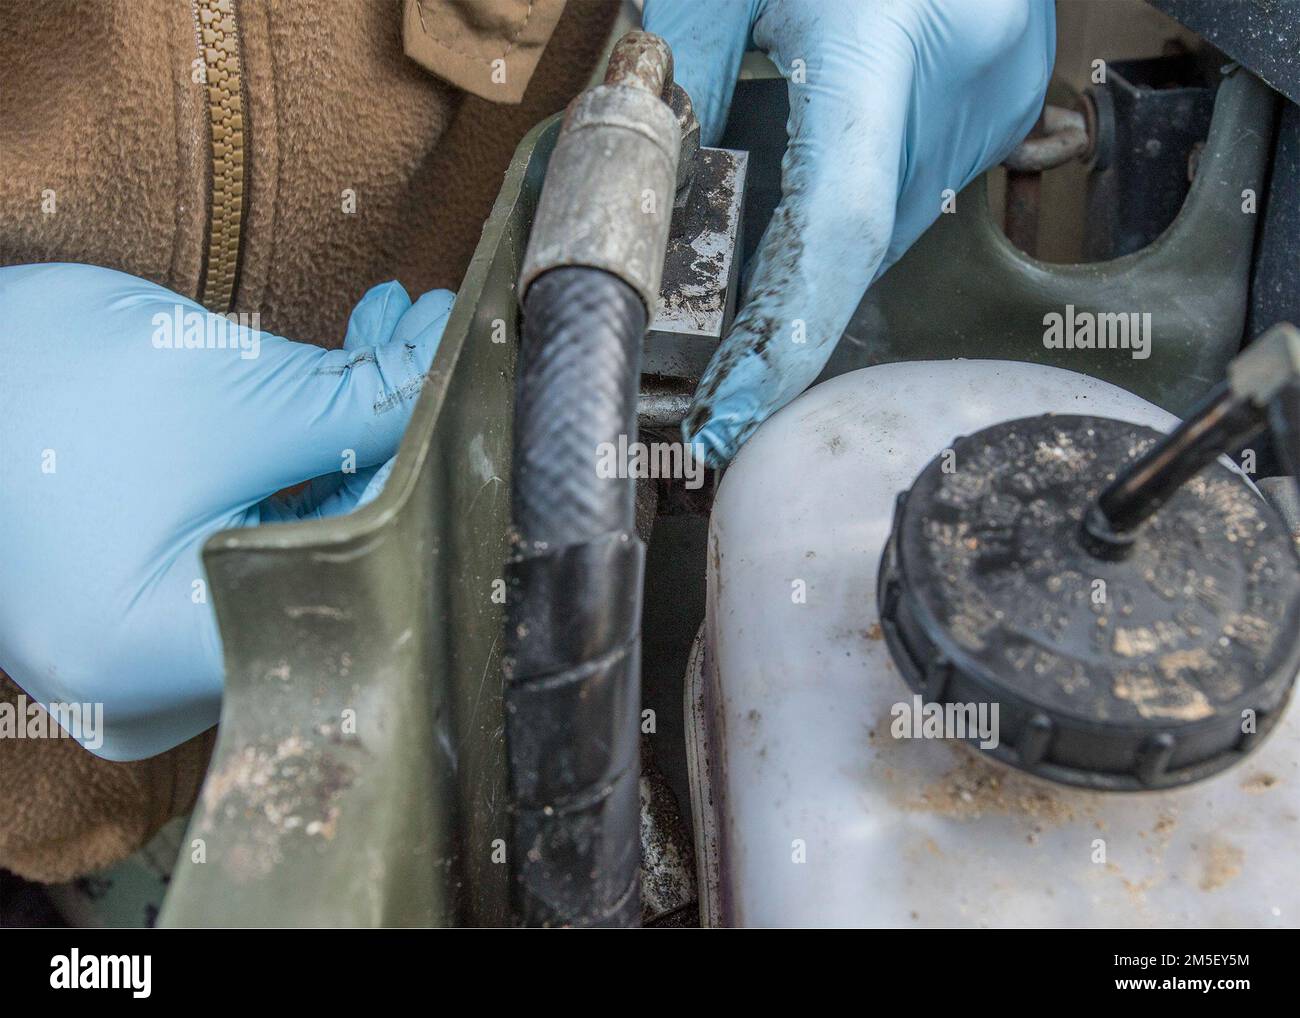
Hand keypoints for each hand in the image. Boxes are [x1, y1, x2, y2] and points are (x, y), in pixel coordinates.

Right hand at [0, 264, 452, 758]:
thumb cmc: (30, 382)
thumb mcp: (222, 388)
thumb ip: (360, 403)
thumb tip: (449, 371)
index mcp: (153, 663)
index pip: (351, 588)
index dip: (414, 481)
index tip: (460, 395)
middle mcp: (148, 694)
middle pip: (333, 573)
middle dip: (388, 448)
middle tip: (428, 347)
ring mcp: (144, 664)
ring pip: (299, 555)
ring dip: (350, 448)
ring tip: (387, 340)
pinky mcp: (144, 622)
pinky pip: (255, 554)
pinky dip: (298, 473)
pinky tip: (336, 388)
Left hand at [644, 0, 1055, 463]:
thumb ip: (679, 68)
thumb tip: (651, 174)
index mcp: (879, 39)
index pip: (834, 230)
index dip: (785, 336)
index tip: (736, 409)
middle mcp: (962, 73)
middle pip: (860, 237)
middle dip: (787, 283)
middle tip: (722, 322)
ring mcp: (1000, 83)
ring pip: (893, 215)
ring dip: (825, 232)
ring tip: (775, 200)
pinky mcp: (1011, 86)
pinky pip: (926, 177)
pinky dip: (865, 188)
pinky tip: (833, 149)